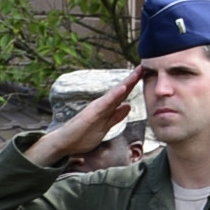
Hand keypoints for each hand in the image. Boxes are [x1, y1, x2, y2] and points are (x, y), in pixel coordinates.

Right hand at [27, 68, 141, 166]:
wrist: (64, 143)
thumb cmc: (81, 137)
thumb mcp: (105, 127)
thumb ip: (116, 117)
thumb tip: (128, 106)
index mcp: (107, 109)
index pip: (123, 95)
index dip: (134, 85)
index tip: (145, 74)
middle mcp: (103, 105)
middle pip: (121, 90)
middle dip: (133, 79)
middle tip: (145, 66)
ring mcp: (97, 108)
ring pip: (115, 93)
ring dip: (127, 83)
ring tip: (138, 72)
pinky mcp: (92, 112)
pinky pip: (106, 102)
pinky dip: (115, 94)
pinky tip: (123, 88)